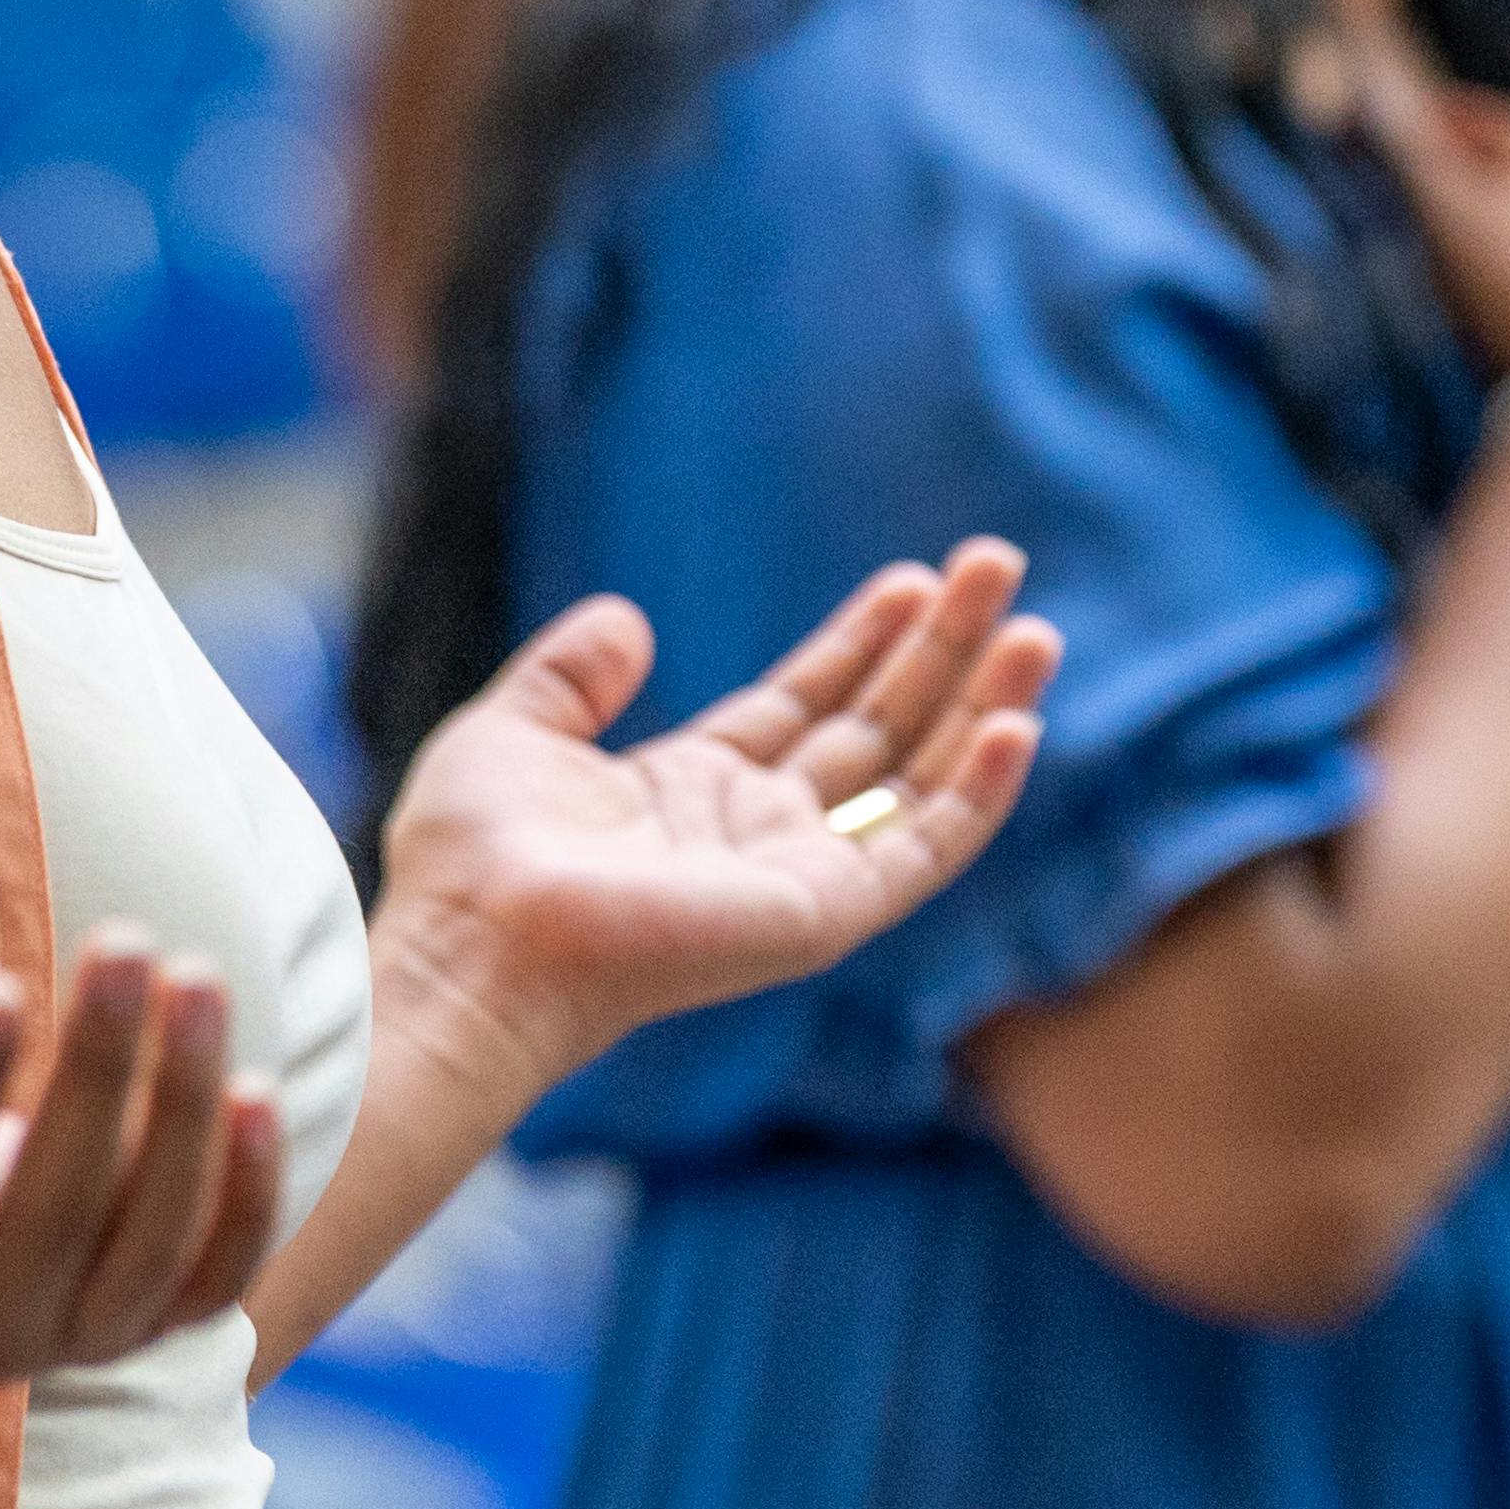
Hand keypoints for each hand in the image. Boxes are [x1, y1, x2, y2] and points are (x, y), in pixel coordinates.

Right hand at [0, 938, 287, 1408]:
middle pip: (51, 1220)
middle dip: (97, 1074)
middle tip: (126, 939)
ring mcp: (69, 1344)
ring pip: (149, 1247)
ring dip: (184, 1111)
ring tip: (196, 974)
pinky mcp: (141, 1327)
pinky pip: (216, 1280)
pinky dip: (249, 1197)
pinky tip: (255, 1087)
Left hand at [371, 537, 1063, 1090]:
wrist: (477, 942)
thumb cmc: (473, 858)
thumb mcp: (514, 730)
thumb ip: (572, 672)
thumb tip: (629, 617)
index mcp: (692, 794)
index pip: (808, 706)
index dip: (865, 639)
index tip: (917, 577)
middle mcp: (758, 834)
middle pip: (879, 729)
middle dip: (942, 650)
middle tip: (999, 566)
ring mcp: (799, 876)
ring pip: (921, 782)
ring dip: (982, 705)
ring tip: (1036, 629)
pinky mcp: (824, 913)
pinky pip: (924, 850)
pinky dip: (978, 793)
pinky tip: (1016, 726)